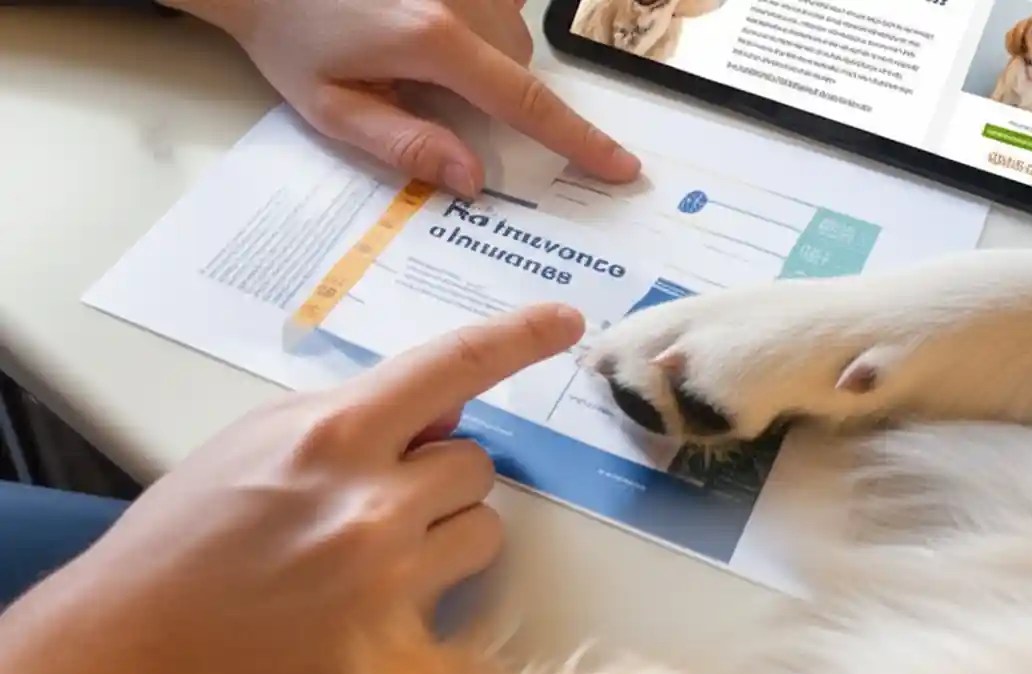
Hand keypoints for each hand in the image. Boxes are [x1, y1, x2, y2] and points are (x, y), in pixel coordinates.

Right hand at [0, 304, 585, 673]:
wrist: (142, 632)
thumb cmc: (194, 524)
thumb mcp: (267, 435)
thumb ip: (361, 414)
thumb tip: (446, 408)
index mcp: (337, 434)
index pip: (453, 366)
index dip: (518, 338)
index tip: (564, 322)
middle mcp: (373, 502)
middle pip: (476, 464)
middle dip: (438, 475)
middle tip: (378, 497)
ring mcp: (388, 578)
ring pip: (483, 528)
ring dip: (446, 532)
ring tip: (376, 548)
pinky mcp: (395, 642)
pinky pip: (455, 595)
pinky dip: (423, 590)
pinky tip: (360, 596)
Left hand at [164, 0, 640, 196]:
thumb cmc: (293, 42)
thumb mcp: (333, 111)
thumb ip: (406, 146)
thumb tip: (473, 180)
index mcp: (431, 41)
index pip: (523, 103)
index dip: (578, 140)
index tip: (620, 167)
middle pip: (518, 68)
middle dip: (492, 96)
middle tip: (424, 94)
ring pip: (511, 35)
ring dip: (483, 59)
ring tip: (413, 54)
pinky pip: (499, 7)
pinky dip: (479, 27)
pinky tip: (426, 27)